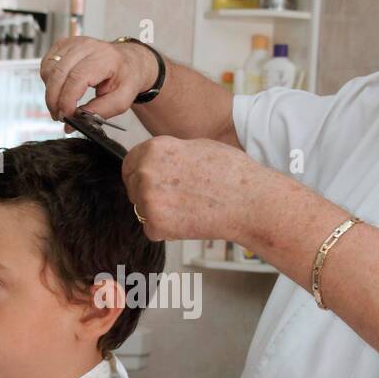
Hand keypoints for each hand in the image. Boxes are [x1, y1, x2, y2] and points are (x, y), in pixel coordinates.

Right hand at [40, 36, 155, 124]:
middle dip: (54, 100)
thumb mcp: (121, 100)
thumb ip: (99, 112)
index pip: (77, 78)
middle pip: (59, 73)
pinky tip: (59, 89)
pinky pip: (46, 64)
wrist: (128, 62)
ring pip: (49, 69)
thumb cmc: (126, 78)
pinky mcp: (64, 45)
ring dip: (50, 92)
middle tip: (59, 116)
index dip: (67, 100)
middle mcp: (87, 46)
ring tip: (61, 104)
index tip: (66, 116)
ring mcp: (73, 43)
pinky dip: (48, 81)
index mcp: (104, 58)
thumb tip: (74, 121)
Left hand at [122, 135, 258, 242]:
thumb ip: (170, 154)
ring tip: (188, 209)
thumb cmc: (232, 174)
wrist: (249, 202)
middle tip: (176, 200)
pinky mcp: (155, 224)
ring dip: (159, 213)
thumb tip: (159, 161)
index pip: (130, 163)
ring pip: (142, 210)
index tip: (149, 183)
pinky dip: (168, 231)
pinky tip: (189, 221)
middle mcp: (146, 171)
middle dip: (149, 194)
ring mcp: (148, 199)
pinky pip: (152, 230)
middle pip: (132, 187)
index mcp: (155, 149)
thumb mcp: (197, 146)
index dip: (139, 174)